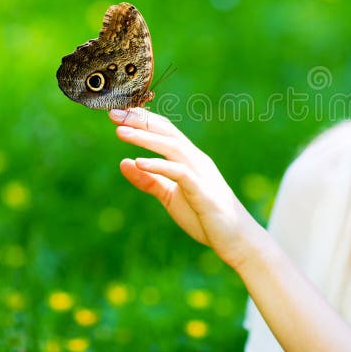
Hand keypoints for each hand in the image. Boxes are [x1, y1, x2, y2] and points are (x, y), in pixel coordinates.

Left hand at [109, 108, 263, 269]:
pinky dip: (159, 165)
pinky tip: (139, 162)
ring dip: (145, 138)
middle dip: (141, 121)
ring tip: (121, 132)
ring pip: (172, 147)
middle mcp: (196, 160)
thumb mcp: (169, 197)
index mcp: (189, 159)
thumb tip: (124, 163)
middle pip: (167, 132)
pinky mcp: (202, 191)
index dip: (142, 119)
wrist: (237, 239)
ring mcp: (201, 173)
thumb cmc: (205, 217)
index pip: (165, 131)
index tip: (118, 112)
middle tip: (114, 113)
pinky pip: (180, 173)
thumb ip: (149, 181)